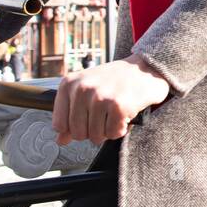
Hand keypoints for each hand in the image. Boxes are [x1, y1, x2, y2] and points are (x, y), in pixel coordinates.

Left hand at [53, 54, 170, 145]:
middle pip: (78, 133)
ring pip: (96, 136)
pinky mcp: (119, 106)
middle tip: (105, 116)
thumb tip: (61, 140)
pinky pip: (114, 133)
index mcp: (69, 84)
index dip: (75, 128)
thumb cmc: (116, 79)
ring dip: (108, 130)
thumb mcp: (87, 91)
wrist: (146, 67)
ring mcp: (100, 97)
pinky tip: (125, 115)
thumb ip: (71, 115)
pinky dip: (121, 129)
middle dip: (94, 131)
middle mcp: (82, 89)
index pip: (59, 125)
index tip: (88, 118)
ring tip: (115, 114)